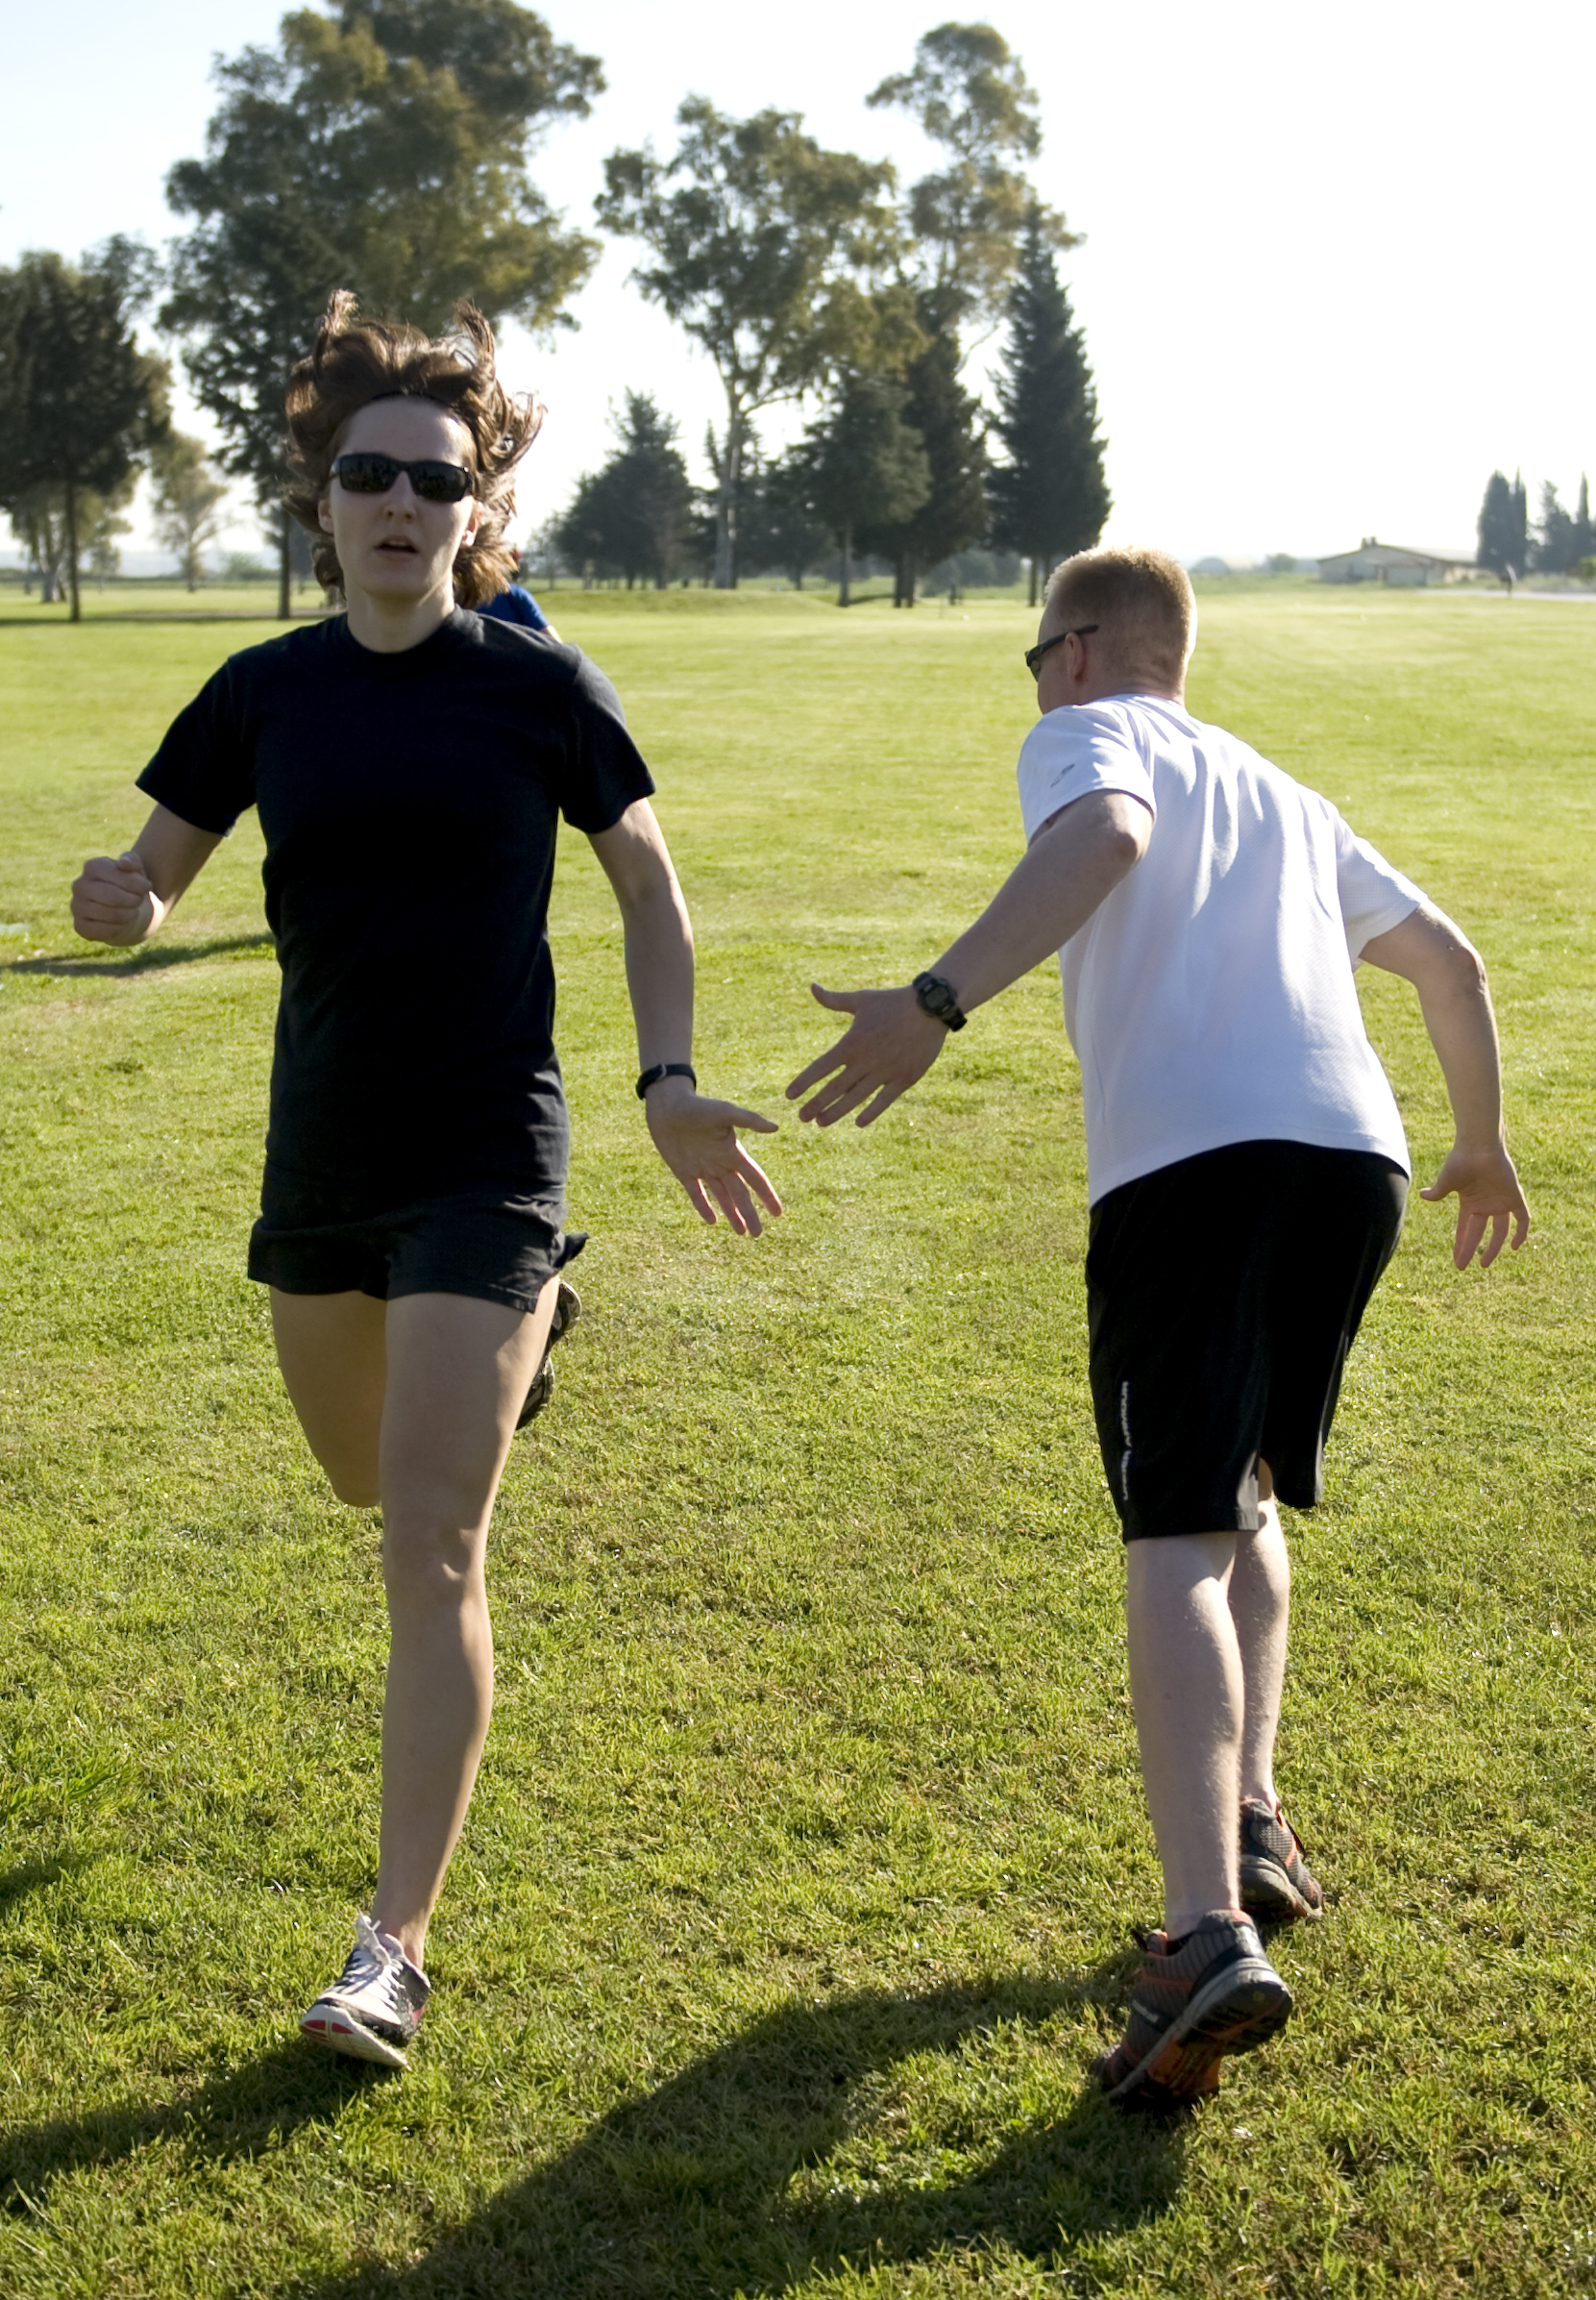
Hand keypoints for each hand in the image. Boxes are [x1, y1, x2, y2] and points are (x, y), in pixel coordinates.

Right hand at [72, 852, 159, 945]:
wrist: (124, 908)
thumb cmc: (129, 884)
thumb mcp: (136, 868)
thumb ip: (132, 861)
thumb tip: (122, 863)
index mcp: (92, 866)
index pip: (118, 876)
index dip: (138, 884)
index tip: (147, 887)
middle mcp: (79, 885)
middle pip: (114, 897)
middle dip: (134, 900)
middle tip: (139, 900)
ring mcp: (76, 906)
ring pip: (111, 914)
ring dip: (130, 914)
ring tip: (132, 910)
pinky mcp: (79, 926)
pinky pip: (105, 931)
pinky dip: (120, 928)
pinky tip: (121, 923)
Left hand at [643, 1077, 783, 1235]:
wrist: (668, 1106)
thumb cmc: (698, 1106)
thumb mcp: (725, 1113)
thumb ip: (749, 1120)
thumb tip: (775, 1128)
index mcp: (734, 1152)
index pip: (756, 1179)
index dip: (767, 1196)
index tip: (778, 1213)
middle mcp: (721, 1163)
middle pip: (740, 1194)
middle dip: (750, 1214)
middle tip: (757, 1235)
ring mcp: (703, 1168)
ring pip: (722, 1197)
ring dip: (732, 1214)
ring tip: (742, 1232)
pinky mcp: (684, 1171)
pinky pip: (697, 1194)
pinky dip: (704, 1207)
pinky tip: (713, 1221)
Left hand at [785, 982, 948, 1125]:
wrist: (930, 1007)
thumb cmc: (892, 1001)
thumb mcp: (861, 999)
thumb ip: (834, 1000)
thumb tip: (812, 987)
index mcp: (852, 1043)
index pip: (821, 1068)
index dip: (804, 1083)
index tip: (789, 1095)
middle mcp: (865, 1061)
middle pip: (835, 1088)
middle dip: (816, 1104)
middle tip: (802, 1117)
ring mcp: (885, 1072)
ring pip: (856, 1098)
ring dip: (837, 1112)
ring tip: (821, 1123)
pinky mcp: (904, 1078)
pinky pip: (884, 1100)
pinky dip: (871, 1112)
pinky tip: (858, 1122)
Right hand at [1419, 1140, 1529, 1269]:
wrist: (1478, 1147)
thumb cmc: (1460, 1160)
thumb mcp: (1446, 1181)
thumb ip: (1437, 1192)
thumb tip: (1421, 1196)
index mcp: (1470, 1203)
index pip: (1465, 1229)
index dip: (1460, 1244)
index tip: (1456, 1260)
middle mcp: (1486, 1205)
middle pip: (1480, 1233)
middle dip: (1472, 1249)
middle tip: (1465, 1266)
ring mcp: (1501, 1201)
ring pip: (1501, 1230)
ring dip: (1494, 1247)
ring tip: (1484, 1263)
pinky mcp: (1515, 1196)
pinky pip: (1523, 1218)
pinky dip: (1522, 1232)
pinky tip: (1515, 1246)